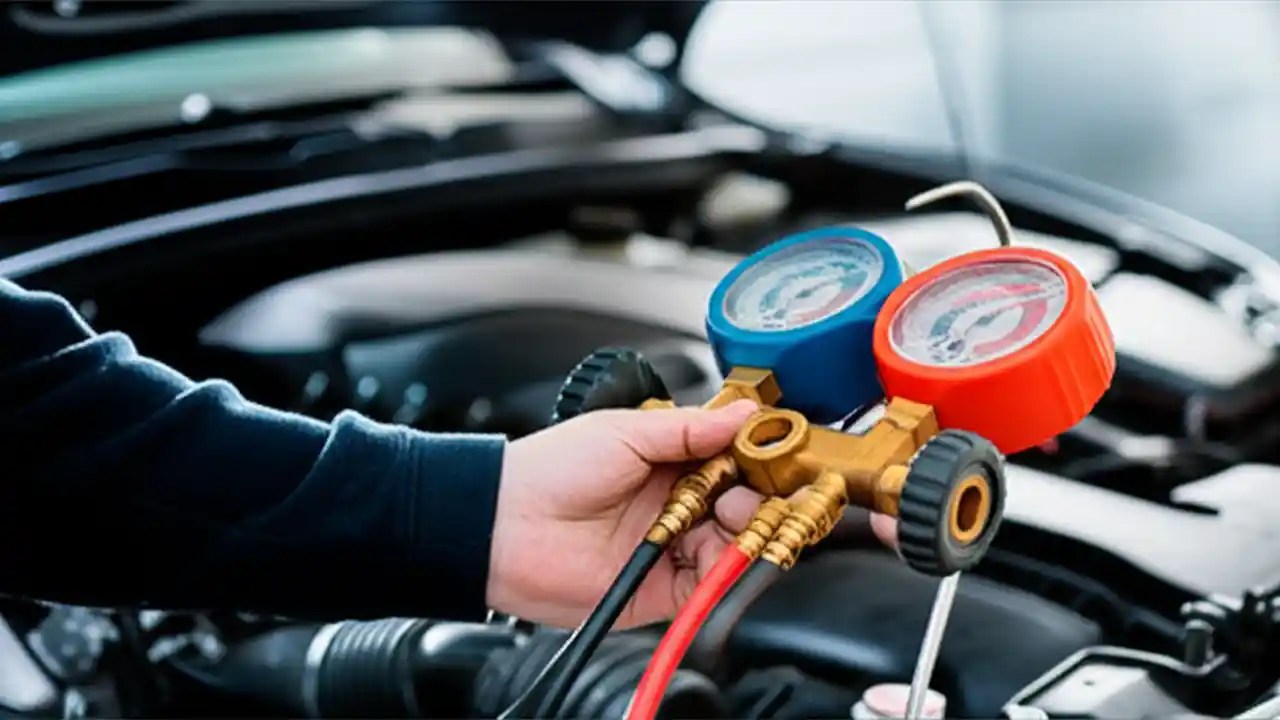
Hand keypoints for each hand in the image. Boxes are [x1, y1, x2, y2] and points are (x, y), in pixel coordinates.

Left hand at [487, 400, 764, 628]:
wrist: (503, 525)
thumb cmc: (549, 471)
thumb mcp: (625, 432)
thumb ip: (690, 429)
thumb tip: (744, 413)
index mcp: (668, 462)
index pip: (731, 461)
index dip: (756, 459)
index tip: (775, 454)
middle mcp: (674, 504)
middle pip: (741, 504)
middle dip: (758, 496)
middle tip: (757, 489)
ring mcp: (669, 547)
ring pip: (731, 544)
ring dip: (743, 529)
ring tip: (734, 515)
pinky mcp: (660, 590)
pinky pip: (707, 586)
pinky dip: (723, 573)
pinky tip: (722, 553)